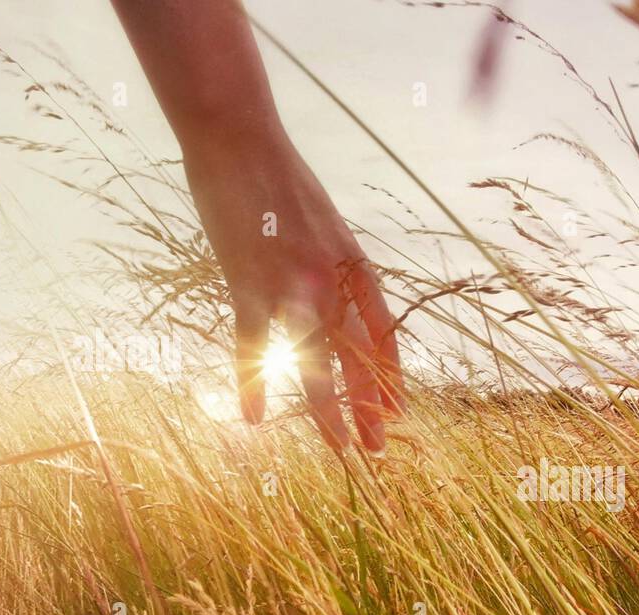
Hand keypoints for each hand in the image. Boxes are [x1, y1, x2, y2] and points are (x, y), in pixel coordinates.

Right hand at [184, 126, 401, 451]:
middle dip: (370, 406)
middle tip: (378, 448)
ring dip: (327, 410)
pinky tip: (254, 417)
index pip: (384, 334)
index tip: (398, 412)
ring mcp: (292, 286)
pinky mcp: (249, 284)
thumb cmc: (282, 183)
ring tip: (338, 448)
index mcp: (355, 267)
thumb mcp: (328, 227)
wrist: (240, 140)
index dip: (392, 376)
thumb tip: (337, 307)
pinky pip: (255, 347)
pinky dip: (252, 382)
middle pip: (359, 358)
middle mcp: (332, 282)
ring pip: (315, 363)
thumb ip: (334, 269)